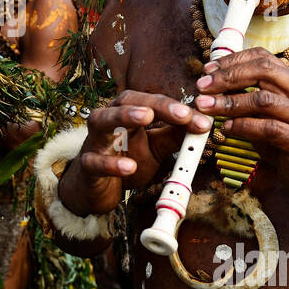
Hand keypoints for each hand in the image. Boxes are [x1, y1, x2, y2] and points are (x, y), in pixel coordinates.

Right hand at [58, 90, 195, 214]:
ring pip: (100, 120)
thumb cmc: (125, 159)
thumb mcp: (155, 148)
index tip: (200, 119)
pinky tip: (130, 167)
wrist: (95, 187)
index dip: (175, 108)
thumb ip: (174, 136)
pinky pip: (95, 161)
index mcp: (126, 112)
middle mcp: (108, 120)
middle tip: (181, 114)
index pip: (150, 102)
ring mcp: (94, 141)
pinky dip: (111, 164)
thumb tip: (202, 125)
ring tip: (146, 118)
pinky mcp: (86, 165)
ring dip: (124, 116)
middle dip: (154, 104)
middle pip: (126, 101)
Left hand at [194, 48, 288, 205]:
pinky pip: (269, 128)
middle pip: (264, 72)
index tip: (209, 69)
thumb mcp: (269, 116)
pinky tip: (227, 128)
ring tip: (207, 107)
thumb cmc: (288, 142)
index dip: (234, 60)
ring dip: (230, 102)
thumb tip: (213, 88)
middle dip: (228, 77)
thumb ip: (250, 100)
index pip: (265, 59)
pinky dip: (244, 126)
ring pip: (264, 100)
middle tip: (202, 86)